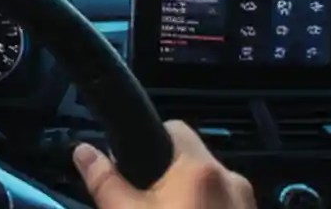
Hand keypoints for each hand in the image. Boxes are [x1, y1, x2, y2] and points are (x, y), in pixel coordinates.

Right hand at [72, 121, 254, 207]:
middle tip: (143, 206)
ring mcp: (248, 207)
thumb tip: (82, 150)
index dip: (147, 144)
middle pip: (191, 163)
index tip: (131, 169)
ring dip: (188, 202)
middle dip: (166, 179)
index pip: (173, 129)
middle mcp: (232, 180)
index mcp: (200, 168)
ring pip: (209, 191)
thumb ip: (104, 180)